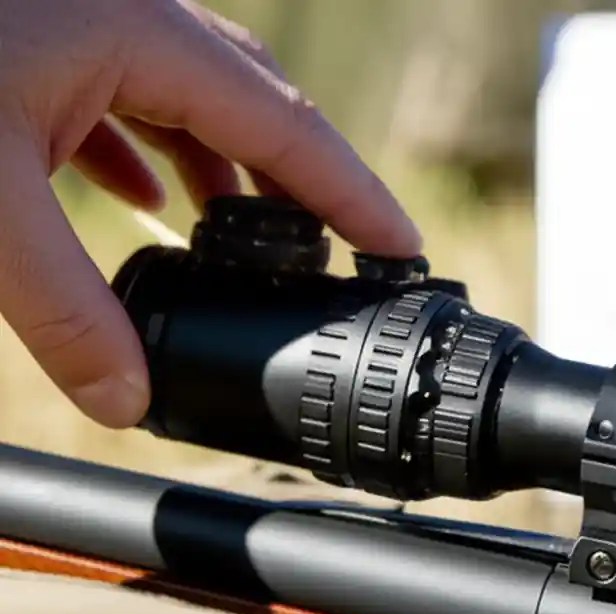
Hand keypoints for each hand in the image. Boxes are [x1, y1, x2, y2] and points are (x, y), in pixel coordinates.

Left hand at [0, 0, 421, 428]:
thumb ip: (62, 308)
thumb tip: (128, 401)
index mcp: (144, 37)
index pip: (287, 129)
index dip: (353, 195)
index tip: (404, 249)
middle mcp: (132, 19)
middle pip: (257, 105)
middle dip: (303, 184)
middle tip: (339, 254)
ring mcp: (84, 24)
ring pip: (192, 100)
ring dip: (227, 172)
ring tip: (249, 246)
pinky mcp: (39, 42)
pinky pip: (126, 98)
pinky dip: (151, 155)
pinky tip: (141, 204)